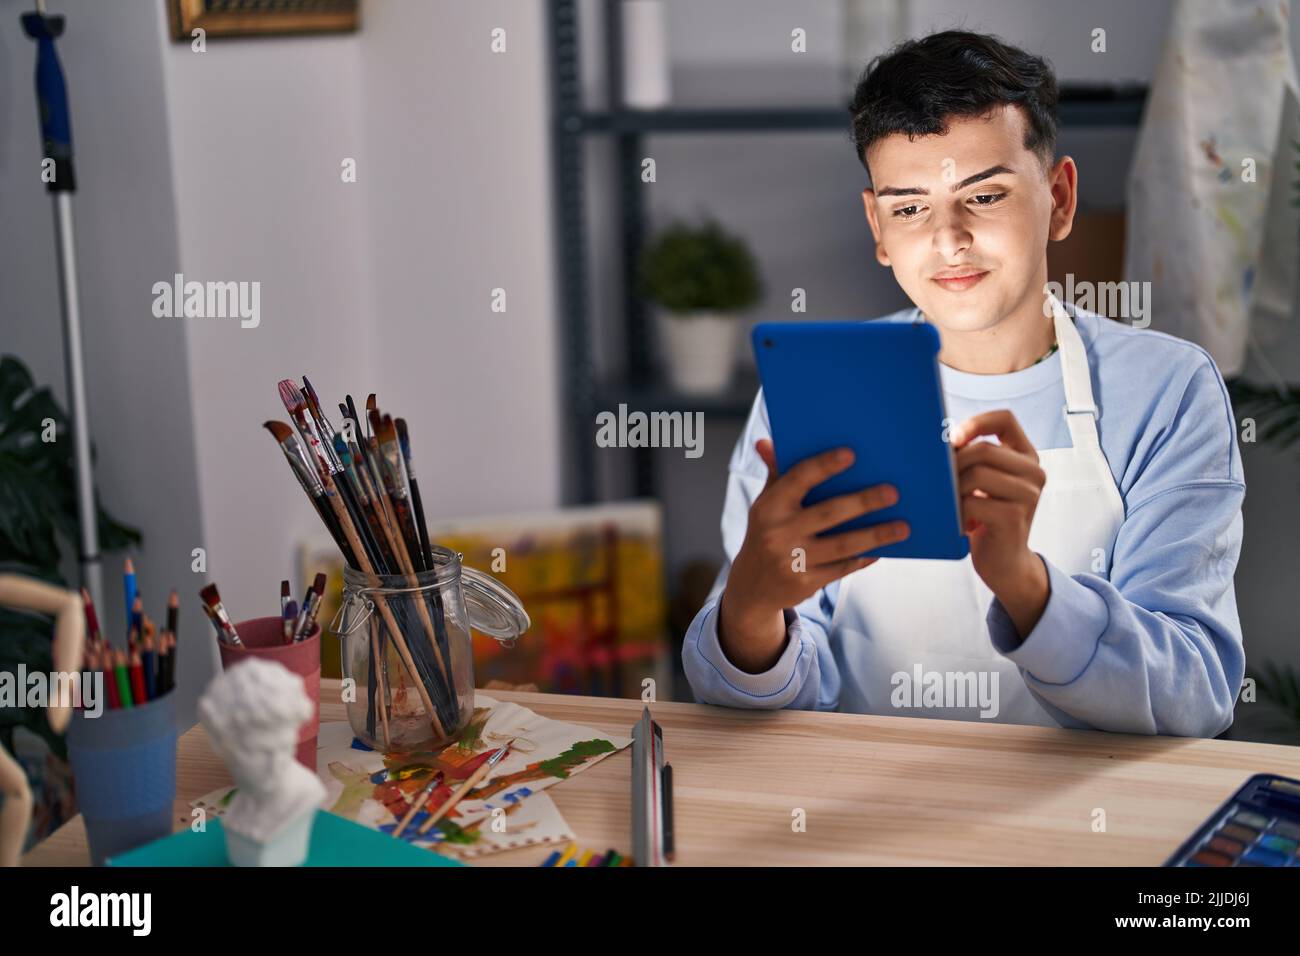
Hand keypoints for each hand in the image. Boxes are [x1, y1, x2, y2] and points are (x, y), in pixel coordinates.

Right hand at [718, 438, 909, 671]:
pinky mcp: (806, 583)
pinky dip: (864, 558)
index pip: (798, 479)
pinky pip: (843, 568)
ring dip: (876, 535)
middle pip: (829, 513)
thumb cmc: (767, 532)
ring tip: (903, 527)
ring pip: (842, 545)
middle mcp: (779, 533)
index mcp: (769, 507)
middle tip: (893, 492)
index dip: (824, 466)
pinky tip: (883, 548)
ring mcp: (793, 561)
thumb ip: (776, 473)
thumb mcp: (766, 504)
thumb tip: (766, 442)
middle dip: (863, 502)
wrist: (753, 585)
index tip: (851, 454)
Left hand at [951, 411, 1049, 639]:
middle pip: (983, 449)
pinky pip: (973, 502)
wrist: (1004, 564)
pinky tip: (958, 524)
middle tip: (942, 486)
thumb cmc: (986, 518)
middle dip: (953, 465)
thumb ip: (973, 459)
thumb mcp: (982, 483)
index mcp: (1026, 457)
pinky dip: (956, 512)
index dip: (976, 422)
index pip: (1005, 419)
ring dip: (953, 490)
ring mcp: (1028, 494)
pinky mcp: (1015, 517)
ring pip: (977, 473)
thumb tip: (939, 439)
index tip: (953, 438)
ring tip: (951, 506)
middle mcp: (1034, 472)